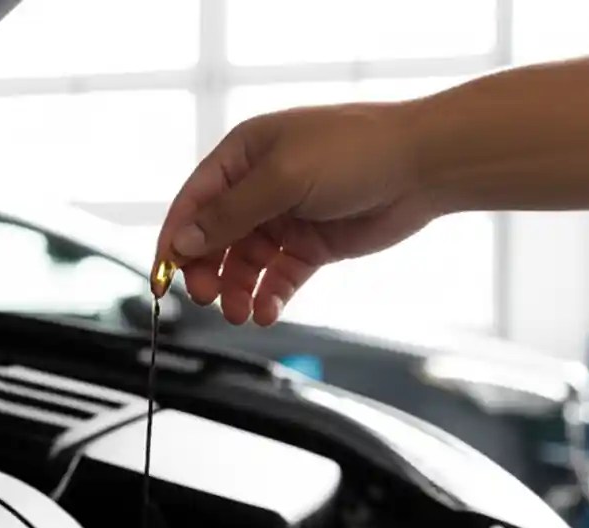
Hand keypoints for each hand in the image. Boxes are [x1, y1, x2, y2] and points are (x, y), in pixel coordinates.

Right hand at [152, 101, 436, 325]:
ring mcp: (285, 217)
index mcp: (243, 156)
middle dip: (207, 272)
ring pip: (244, 264)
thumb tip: (183, 242)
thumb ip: (229, 215)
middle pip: (215, 239)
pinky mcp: (310, 245)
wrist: (425, 166)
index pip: (194, 203)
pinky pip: (278, 277)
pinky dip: (269, 297)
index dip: (175, 241)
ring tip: (240, 314)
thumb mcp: (282, 179)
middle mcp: (259, 186)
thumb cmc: (357, 152)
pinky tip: (267, 312)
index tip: (163, 276)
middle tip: (207, 298)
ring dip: (237, 291)